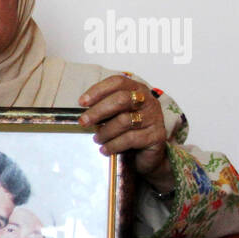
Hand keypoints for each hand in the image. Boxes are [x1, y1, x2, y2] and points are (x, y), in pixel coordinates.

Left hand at [77, 75, 173, 191]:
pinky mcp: (156, 136)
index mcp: (137, 90)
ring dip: (105, 131)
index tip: (82, 102)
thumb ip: (103, 110)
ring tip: (97, 139)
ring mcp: (154, 118)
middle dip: (98, 111)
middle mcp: (148, 101)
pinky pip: (130, 139)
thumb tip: (82, 112)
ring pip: (124, 120)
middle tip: (83, 122)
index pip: (118, 82)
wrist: (146, 156)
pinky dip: (113, 145)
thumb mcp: (115, 116)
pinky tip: (105, 149)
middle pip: (121, 99)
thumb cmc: (127, 132)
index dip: (98, 90)